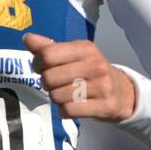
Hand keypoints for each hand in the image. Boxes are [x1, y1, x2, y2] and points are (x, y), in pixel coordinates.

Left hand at [22, 31, 136, 121]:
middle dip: (47, 84)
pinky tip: (71, 106)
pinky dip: (64, 111)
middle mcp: (95, 65)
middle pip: (49, 78)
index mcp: (85, 48)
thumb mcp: (74, 55)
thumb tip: (27, 38)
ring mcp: (101, 86)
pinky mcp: (104, 105)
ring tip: (66, 95)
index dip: (37, 64)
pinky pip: (69, 111)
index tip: (41, 68)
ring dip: (56, 99)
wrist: (123, 93)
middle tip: (56, 84)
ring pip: (57, 96)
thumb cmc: (91, 72)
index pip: (47, 55)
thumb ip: (49, 48)